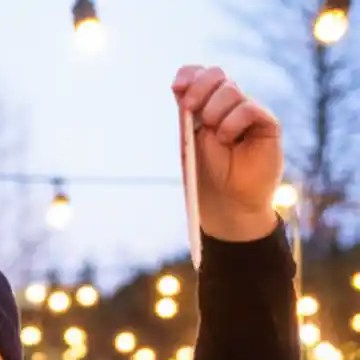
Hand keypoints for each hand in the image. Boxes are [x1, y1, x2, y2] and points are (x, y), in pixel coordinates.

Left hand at [173, 65, 281, 241]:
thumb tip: (178, 84)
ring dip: (214, 111)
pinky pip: (248, 108)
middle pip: (215, 75)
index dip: (189, 75)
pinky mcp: (266, 124)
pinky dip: (232, 122)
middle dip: (199, 88)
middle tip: (190, 109)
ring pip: (230, 90)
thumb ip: (187, 111)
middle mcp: (228, 104)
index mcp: (206, 105)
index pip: (200, 74)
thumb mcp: (189, 138)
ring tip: (215, 136)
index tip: (176, 87)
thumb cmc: (206, 173)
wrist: (226, 201)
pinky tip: (228, 140)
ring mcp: (248, 112)